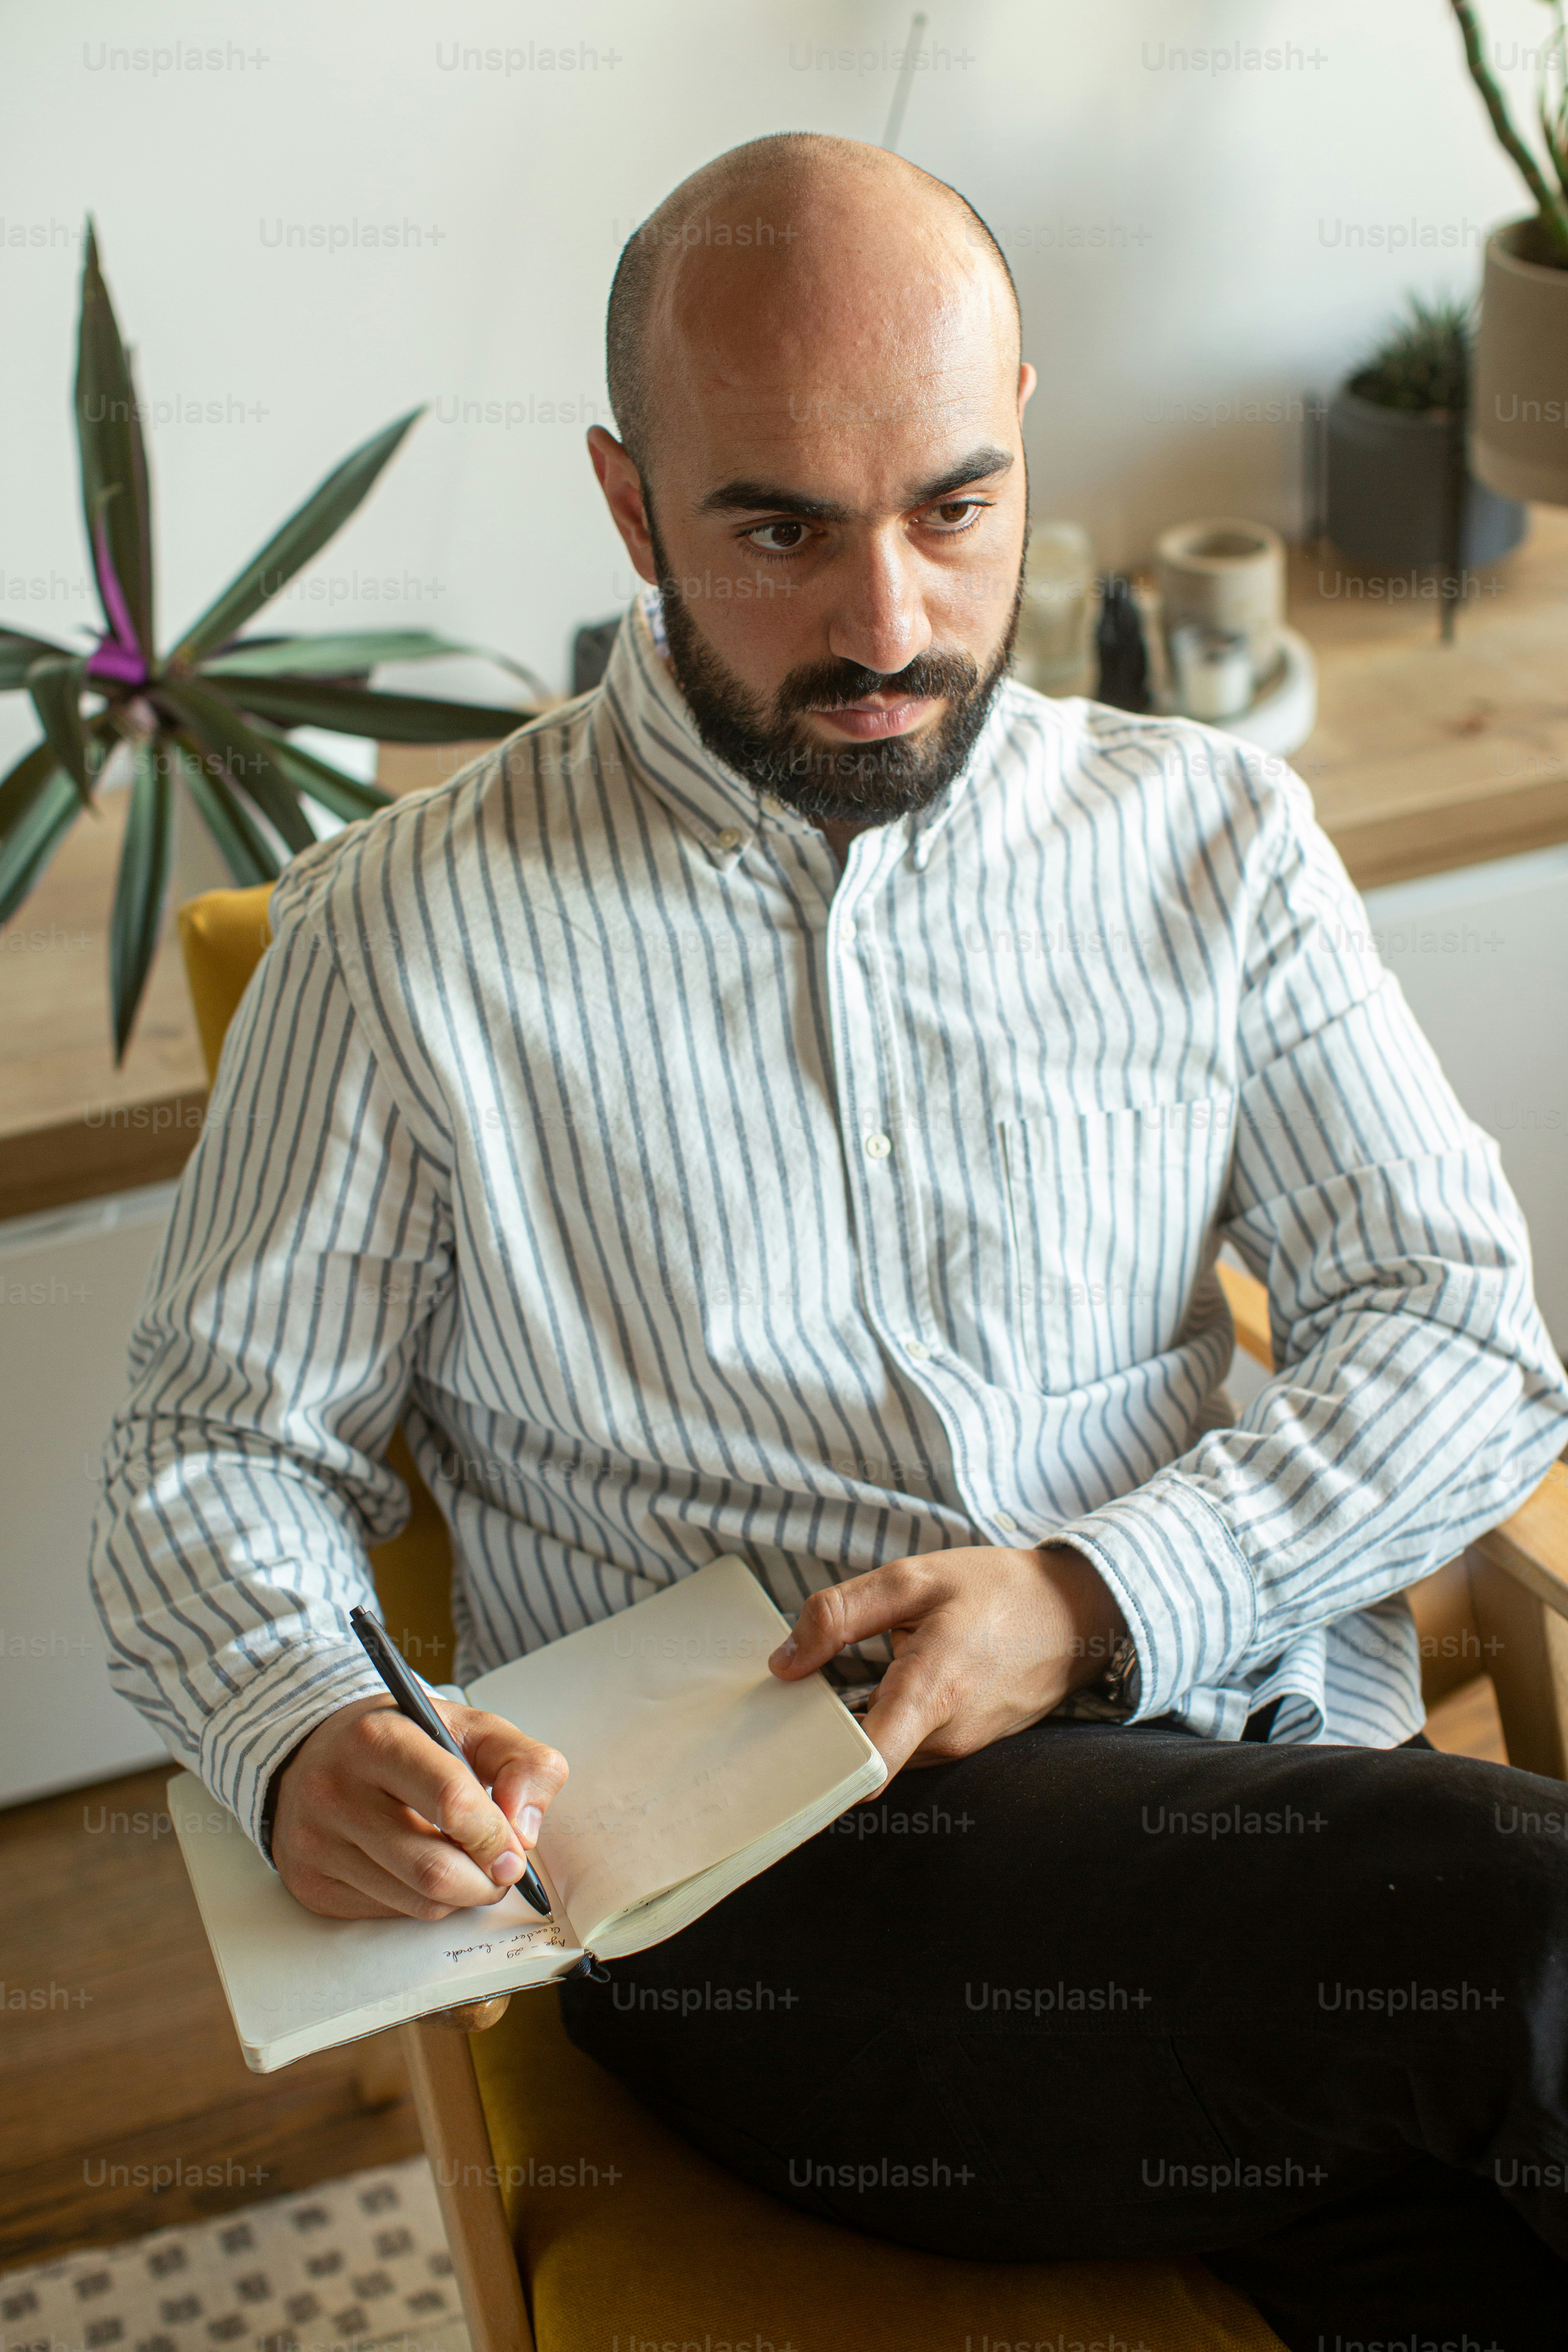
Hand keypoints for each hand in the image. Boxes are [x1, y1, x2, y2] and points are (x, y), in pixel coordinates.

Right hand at [272, 1693, 568, 1920]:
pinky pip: (392, 1915)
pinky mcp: (311, 1885)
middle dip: (486, 1880)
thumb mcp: (471, 1726)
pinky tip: (420, 1865)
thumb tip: (525, 1833)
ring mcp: (316, 1844)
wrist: (320, 1753)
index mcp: (377, 1739)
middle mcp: (335, 1792)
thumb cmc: (406, 1740)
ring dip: (461, 1894)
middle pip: (435, 1871)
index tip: (516, 1846)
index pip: (451, 1802)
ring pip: (419, 1902)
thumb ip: (522, 1764)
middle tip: (501, 1866)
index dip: (496, 1835)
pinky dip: (424, 1901)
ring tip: (465, 1861)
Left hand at [769, 1544, 1126, 1775]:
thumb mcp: (913, 1579)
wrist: (1076, 1613)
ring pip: (885, 1752)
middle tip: (795, 1692)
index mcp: (932, 1691)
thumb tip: (784, 1663)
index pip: (868, 1766)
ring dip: (858, 1723)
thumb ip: (840, 1615)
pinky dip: (887, 1721)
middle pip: (862, 1760)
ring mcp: (960, 1747)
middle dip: (824, 1734)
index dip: (819, 1770)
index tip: (781, 1751)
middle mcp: (947, 1735)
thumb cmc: (995, 1590)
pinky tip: (884, 1683)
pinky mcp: (966, 1746)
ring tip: (840, 1679)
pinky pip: (910, 1744)